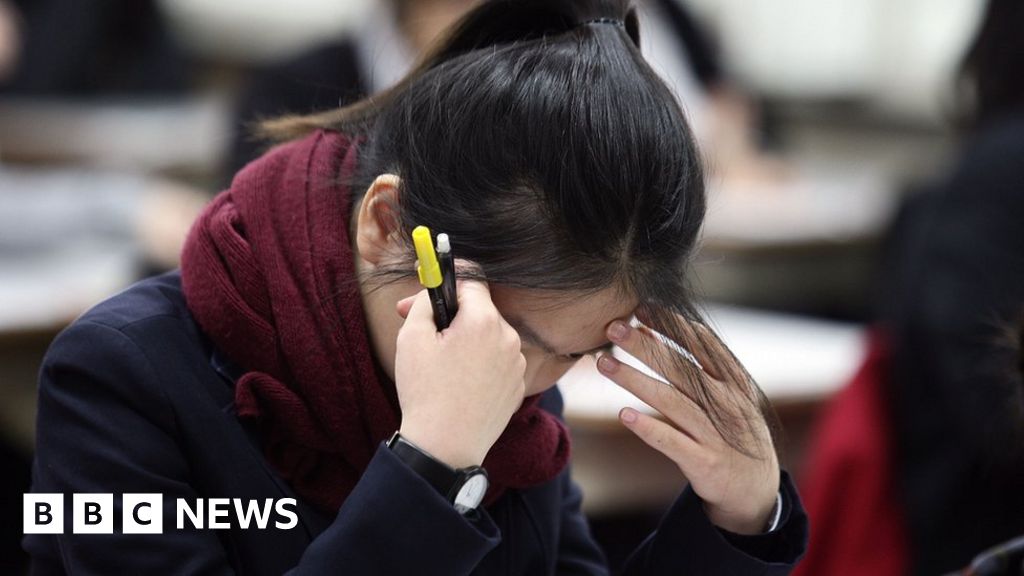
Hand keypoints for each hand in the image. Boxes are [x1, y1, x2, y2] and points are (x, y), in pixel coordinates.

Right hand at [394, 276, 525, 468]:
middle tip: (423, 330)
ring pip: (490, 337)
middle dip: (453, 316)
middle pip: (481, 311)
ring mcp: (517, 364)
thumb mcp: (412, 337)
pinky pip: (498, 363)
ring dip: (467, 342)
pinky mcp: (518, 387)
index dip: (447, 282)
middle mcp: (509, 338)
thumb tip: (435, 289)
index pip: (472, 281)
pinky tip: (458, 384)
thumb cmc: (425, 391)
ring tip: (441, 365)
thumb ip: (425, 301)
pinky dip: (480, 365)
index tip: (430, 288)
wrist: (445, 447)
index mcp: (484, 320)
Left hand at [596, 319, 779, 534]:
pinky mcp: (705, 463)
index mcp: (733, 381)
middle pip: (680, 368)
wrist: (756, 487)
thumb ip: (692, 363)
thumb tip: (647, 330)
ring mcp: (717, 434)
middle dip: (645, 346)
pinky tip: (624, 415)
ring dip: (636, 380)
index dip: (671, 325)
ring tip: (604, 363)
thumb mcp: (725, 394)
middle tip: (614, 327)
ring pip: (671, 402)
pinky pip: (673, 443)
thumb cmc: (732, 429)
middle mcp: (727, 404)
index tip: (641, 307)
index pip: (702, 344)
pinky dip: (649, 428)